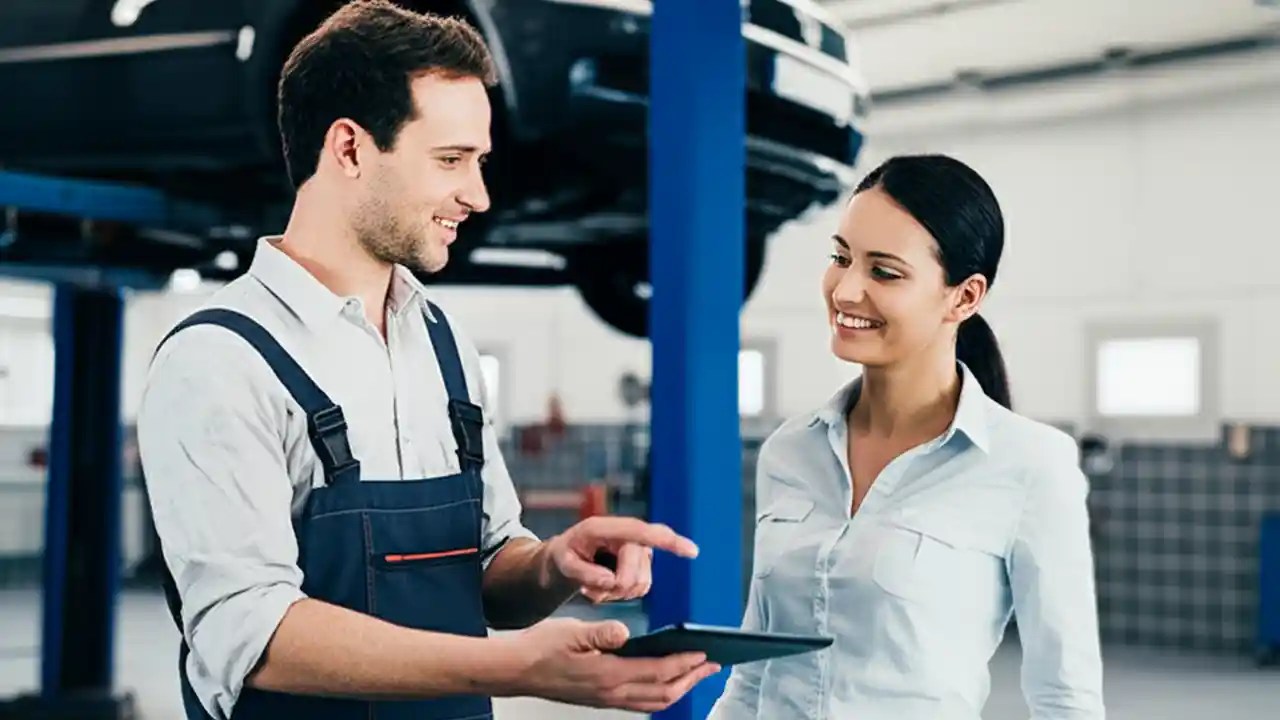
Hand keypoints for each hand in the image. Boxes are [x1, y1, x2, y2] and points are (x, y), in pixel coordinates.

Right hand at [500, 617, 720, 711]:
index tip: (704, 653)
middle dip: (692, 679)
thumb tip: (625, 632)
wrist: (516, 670)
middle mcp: (611, 693)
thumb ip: (600, 633)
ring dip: (679, 689)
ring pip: (654, 702)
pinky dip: (660, 694)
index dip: (684, 664)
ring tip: (696, 674)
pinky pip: (640, 703)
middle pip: (663, 693)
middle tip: (712, 665)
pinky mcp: (601, 699)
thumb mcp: (570, 631)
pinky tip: (664, 683)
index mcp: (607, 675)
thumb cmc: (540, 648)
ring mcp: (606, 699)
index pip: (657, 672)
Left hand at [544, 516, 698, 602]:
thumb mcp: (562, 565)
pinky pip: (641, 589)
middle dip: (616, 589)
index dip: (668, 541)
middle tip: (591, 591)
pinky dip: (621, 594)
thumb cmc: (562, 557)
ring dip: (617, 593)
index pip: (641, 532)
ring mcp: (637, 549)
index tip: (692, 551)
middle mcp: (626, 535)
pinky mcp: (641, 564)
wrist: (564, 559)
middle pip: (636, 574)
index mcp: (604, 528)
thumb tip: (612, 581)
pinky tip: (605, 586)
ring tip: (596, 585)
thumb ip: (584, 573)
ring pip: (642, 584)